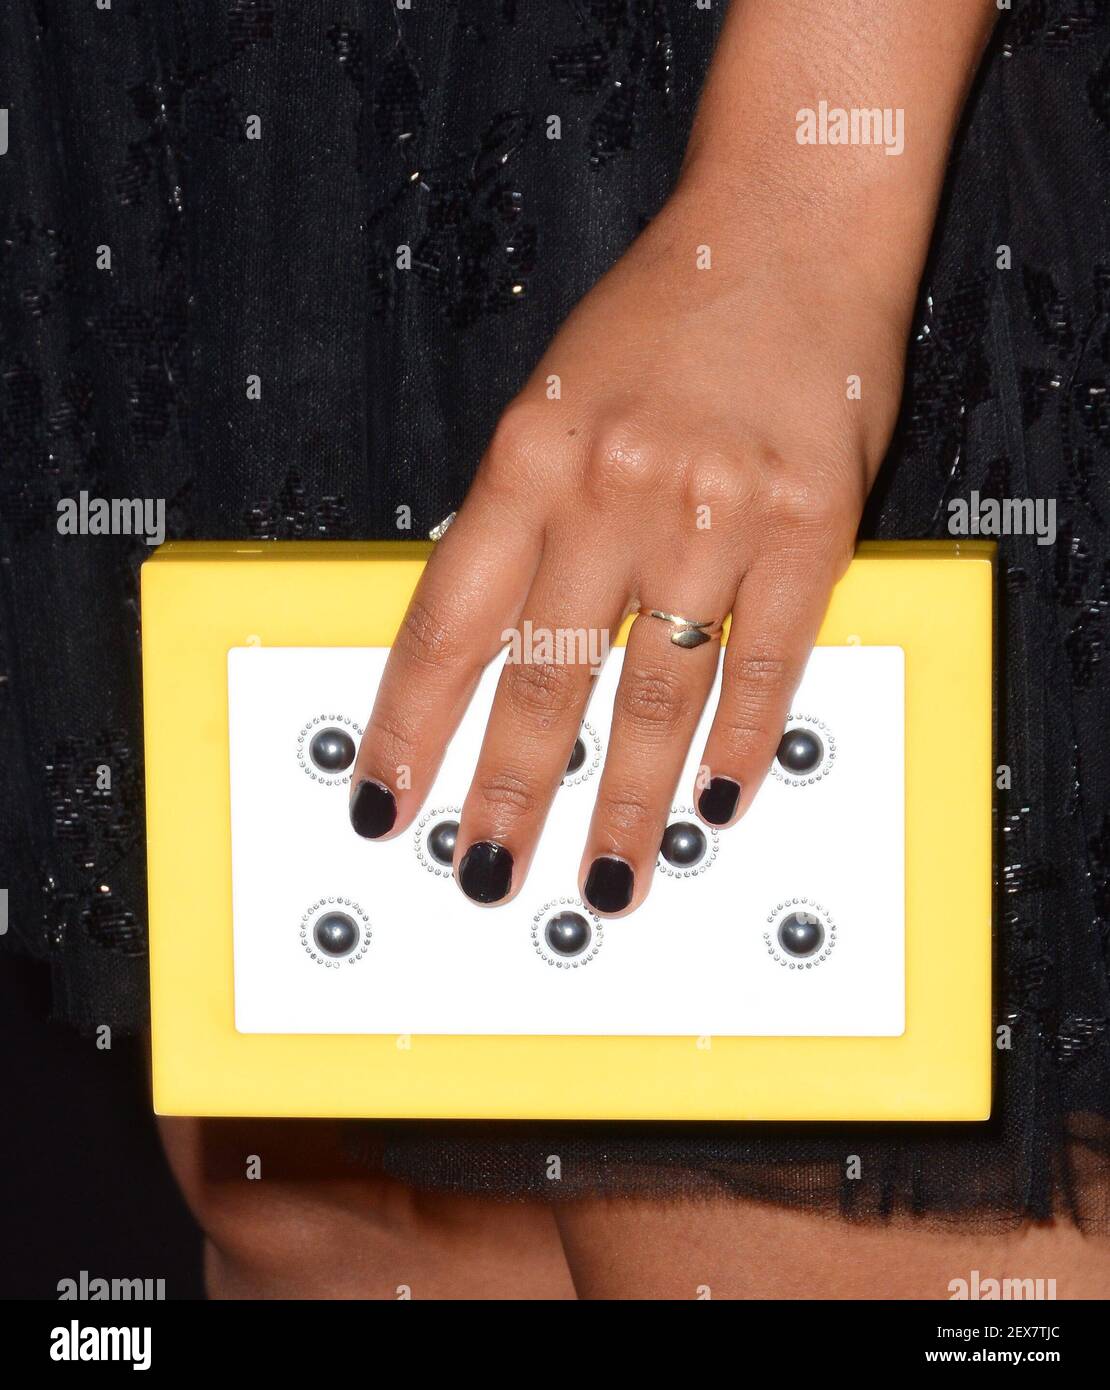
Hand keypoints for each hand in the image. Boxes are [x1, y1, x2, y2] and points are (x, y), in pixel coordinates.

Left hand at [348, 176, 909, 914]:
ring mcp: (714, 513)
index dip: (409, 726)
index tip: (385, 798)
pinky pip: (767, 662)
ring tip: (605, 873)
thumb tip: (488, 641)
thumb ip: (520, 518)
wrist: (789, 226)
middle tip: (484, 868)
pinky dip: (739, 742)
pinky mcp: (811, 527)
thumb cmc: (664, 313)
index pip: (447, 623)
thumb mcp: (551, 400)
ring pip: (655, 694)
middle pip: (543, 678)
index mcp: (530, 457)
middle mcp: (612, 491)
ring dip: (623, 799)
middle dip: (506, 792)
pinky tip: (716, 797)